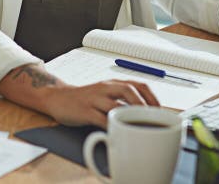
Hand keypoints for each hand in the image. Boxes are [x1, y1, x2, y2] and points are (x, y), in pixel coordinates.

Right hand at [44, 80, 159, 127]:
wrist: (57, 98)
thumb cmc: (86, 99)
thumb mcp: (105, 94)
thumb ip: (122, 101)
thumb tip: (146, 115)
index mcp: (113, 84)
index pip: (138, 84)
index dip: (152, 97)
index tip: (161, 111)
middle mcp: (105, 88)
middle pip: (128, 90)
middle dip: (142, 105)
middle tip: (150, 120)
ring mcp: (94, 99)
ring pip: (115, 105)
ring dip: (129, 118)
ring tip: (138, 129)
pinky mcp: (85, 111)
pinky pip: (101, 119)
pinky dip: (112, 127)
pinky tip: (118, 134)